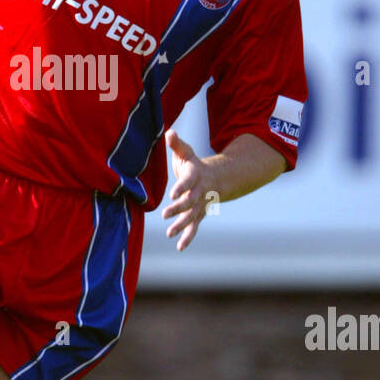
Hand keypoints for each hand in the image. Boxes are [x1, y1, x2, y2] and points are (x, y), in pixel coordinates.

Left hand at [161, 128, 217, 250]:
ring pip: (192, 216)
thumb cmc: (193, 164)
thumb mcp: (186, 152)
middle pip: (190, 201)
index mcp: (196, 175)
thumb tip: (169, 132)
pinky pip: (194, 227)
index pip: (189, 181)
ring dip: (182, 225)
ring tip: (169, 233)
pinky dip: (188, 237)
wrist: (214, 178)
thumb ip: (177, 144)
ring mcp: (200, 204)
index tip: (172, 194)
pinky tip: (179, 247)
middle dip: (179, 208)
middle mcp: (200, 191)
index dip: (182, 187)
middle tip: (165, 214)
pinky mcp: (199, 214)